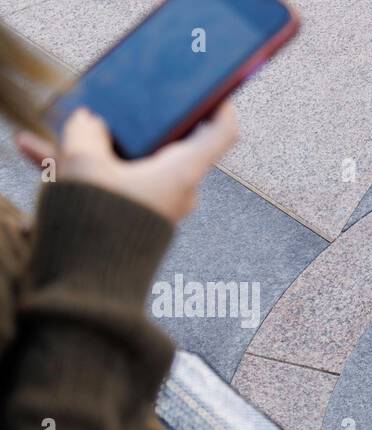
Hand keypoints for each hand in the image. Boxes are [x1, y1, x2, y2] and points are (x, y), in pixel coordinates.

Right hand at [14, 102, 238, 224]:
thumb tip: (90, 122)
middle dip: (124, 122)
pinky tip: (33, 151)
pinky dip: (79, 170)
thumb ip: (87, 129)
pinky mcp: (135, 217)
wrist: (89, 282)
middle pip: (160, 141)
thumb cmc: (99, 220)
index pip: (221, 132)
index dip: (219, 104)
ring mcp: (157, 204)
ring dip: (84, 147)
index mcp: (182, 171)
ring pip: (123, 162)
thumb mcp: (84, 160)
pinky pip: (110, 183)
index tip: (211, 87)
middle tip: (107, 102)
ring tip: (42, 136)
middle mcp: (178, 188)